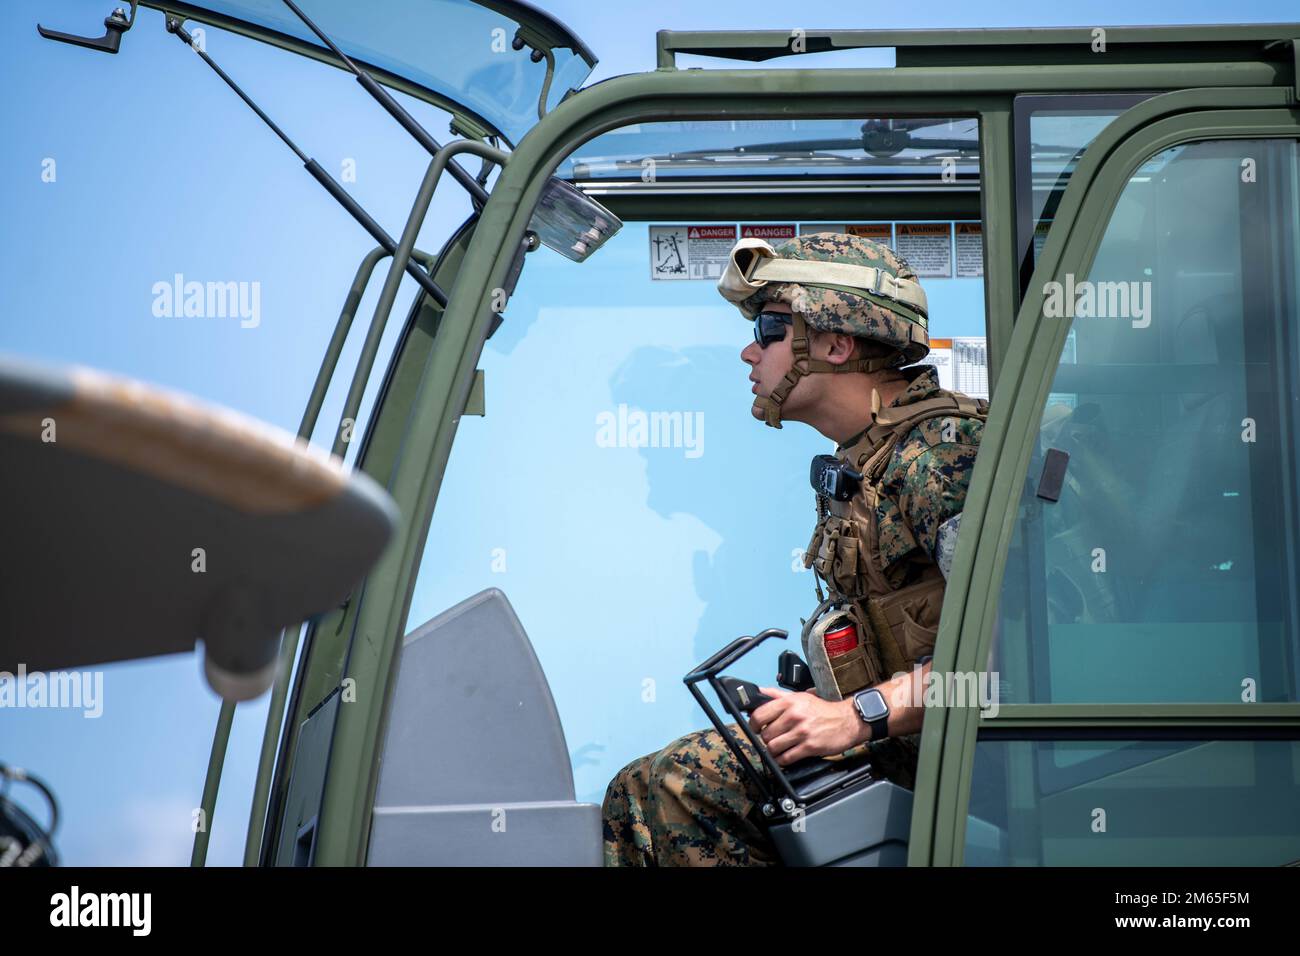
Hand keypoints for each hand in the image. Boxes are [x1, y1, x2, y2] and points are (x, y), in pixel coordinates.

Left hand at [747, 687, 862, 765]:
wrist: (847, 721)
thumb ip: (778, 695)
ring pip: (773, 747)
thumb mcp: (800, 696)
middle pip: (765, 734)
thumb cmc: (823, 710)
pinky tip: (785, 756)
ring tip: (778, 748)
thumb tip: (759, 691)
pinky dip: (782, 760)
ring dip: (773, 751)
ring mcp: (802, 732)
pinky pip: (786, 758)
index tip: (755, 728)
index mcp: (789, 702)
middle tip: (772, 738)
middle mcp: (794, 716)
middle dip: (766, 739)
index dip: (753, 724)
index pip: (759, 715)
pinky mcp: (809, 747)